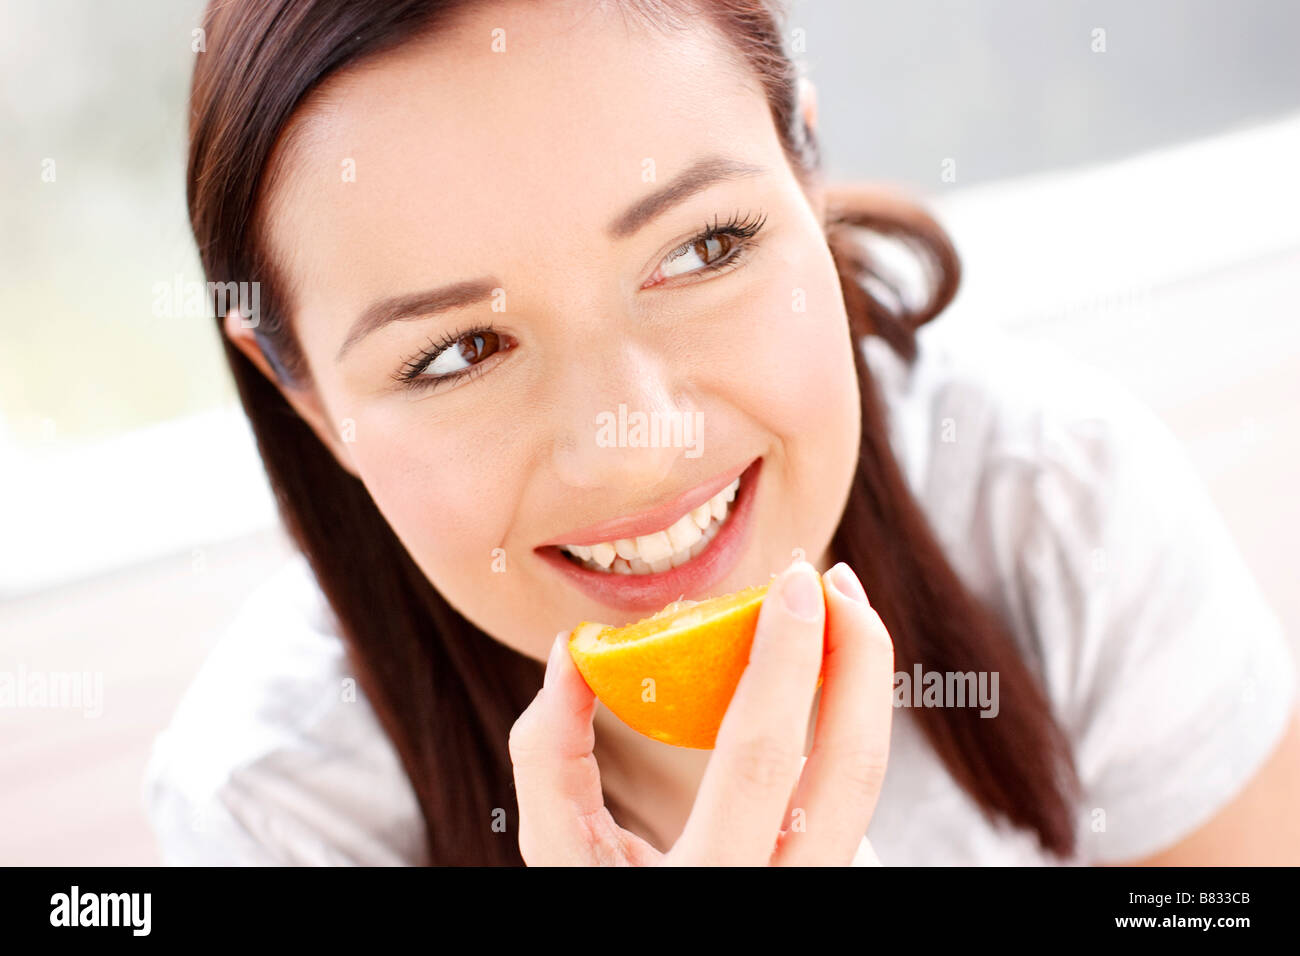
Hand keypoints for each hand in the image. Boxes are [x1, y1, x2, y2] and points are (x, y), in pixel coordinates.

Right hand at [508, 559, 894, 864]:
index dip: (788, 660)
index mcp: (706, 890)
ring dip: (864, 686)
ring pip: (866, 785)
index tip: (796, 580)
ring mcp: (816, 897)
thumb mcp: (560, 858)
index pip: (765, 759)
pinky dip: (846, 722)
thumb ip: (549, 755)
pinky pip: (850, 794)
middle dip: (858, 658)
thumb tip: (573, 650)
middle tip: (833, 579)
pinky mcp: (828, 880)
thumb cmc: (600, 913)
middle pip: (851, 769)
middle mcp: (778, 900)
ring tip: (841, 613)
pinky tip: (824, 679)